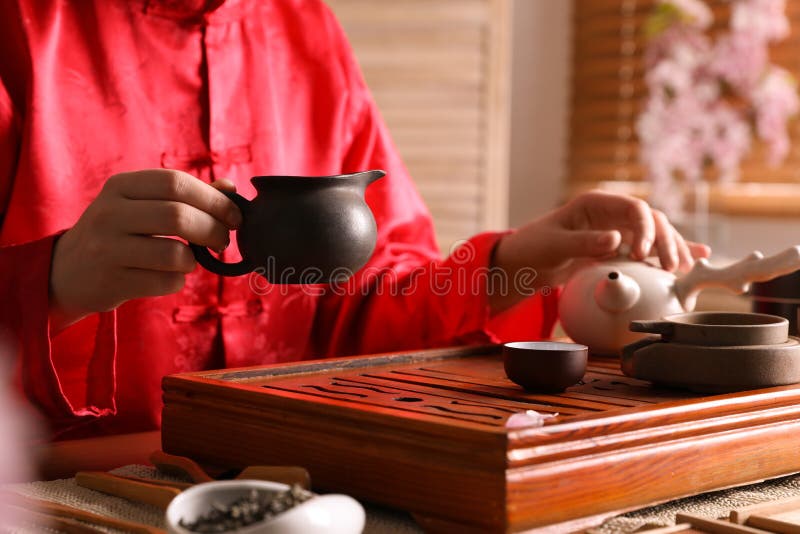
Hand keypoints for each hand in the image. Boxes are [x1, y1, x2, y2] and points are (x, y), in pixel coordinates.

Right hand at [49, 170, 240, 331]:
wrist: (68, 272)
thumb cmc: (119, 233)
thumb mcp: (142, 205)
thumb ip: (186, 195)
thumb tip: (230, 188)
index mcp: (121, 186)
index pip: (176, 182)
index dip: (214, 199)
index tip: (234, 216)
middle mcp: (110, 213)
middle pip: (178, 216)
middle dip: (213, 230)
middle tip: (222, 241)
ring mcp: (107, 248)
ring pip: (175, 253)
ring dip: (195, 260)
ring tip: (190, 260)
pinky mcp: (111, 281)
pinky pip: (166, 282)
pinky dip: (178, 281)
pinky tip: (169, 276)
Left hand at [489, 190, 710, 313]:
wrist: (523, 264)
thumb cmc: (533, 248)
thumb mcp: (554, 246)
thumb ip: (583, 243)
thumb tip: (617, 239)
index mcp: (595, 204)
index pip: (634, 208)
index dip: (645, 229)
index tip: (643, 254)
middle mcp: (610, 214)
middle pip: (651, 220)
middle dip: (666, 241)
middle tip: (672, 267)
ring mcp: (617, 230)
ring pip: (655, 234)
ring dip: (671, 249)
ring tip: (683, 270)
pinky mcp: (618, 249)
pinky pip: (648, 249)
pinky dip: (668, 252)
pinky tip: (695, 257)